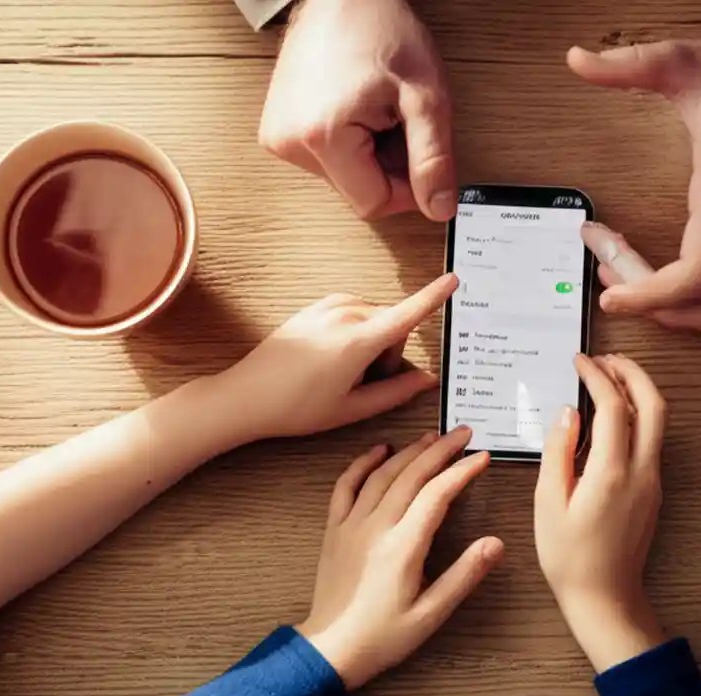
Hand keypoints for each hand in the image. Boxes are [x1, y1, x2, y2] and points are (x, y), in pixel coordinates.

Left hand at [213, 274, 456, 443]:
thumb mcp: (351, 409)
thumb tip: (428, 380)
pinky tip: (332, 361)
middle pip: (393, 325)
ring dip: (373, 344)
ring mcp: (328, 306)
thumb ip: (397, 393)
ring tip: (345, 375)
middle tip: (365, 384)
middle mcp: (344, 315)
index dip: (433, 297)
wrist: (246, 396)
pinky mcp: (317, 306)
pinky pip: (355, 314)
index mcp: (356, 341)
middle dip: (391, 353)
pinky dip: (356, 335)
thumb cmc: (295, 407)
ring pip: (375, 319)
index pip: (406, 314)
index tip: (454, 280)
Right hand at [259, 0, 455, 220]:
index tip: (422, 162)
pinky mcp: (276, 130)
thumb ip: (433, 157)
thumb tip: (439, 208)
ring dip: (368, 155)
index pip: (373, 204)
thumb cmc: (380, 30)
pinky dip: (348, 144)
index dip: (408, 191)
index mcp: (323, 137)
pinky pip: (323, 159)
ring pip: (342, 177)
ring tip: (375, 110)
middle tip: (399, 122)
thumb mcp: (424, 96)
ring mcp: (277, 136)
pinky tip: (355, 110)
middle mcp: (289, 142)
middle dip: (387, 167)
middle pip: (355, 191)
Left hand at [298, 429, 501, 688]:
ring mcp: (351, 525)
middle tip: (462, 432)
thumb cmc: (382, 636)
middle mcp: (375, 527)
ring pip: (382, 474)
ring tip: (431, 437)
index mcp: (402, 546)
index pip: (437, 494)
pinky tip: (379, 450)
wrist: (331, 648)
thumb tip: (496, 543)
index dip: (461, 471)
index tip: (481, 456)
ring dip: (408, 451)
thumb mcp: (431, 614)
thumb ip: (464, 575)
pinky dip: (363, 462)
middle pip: (411, 474)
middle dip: (440, 449)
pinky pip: (346, 485)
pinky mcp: (334, 529)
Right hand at [535, 354, 667, 671]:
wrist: (605, 598)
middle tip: (605, 358)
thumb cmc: (569, 557)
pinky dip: (635, 415)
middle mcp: (641, 472)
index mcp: (612, 473)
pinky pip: (650, 440)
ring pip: (657, 420)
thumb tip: (568, 412)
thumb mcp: (548, 502)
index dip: (598, 376)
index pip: (613, 407)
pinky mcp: (652, 490)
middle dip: (632, 372)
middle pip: (653, 404)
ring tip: (608, 378)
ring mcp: (652, 481)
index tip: (580, 360)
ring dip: (637, 392)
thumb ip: (558, 451)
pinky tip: (609, 416)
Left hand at [569, 0, 700, 331]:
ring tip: (636, 283)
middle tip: (607, 272)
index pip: (695, 270)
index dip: (651, 295)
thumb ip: (627, 63)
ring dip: (678, 315)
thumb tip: (578, 60)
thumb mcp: (681, 60)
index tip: (610, 295)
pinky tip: (678, 293)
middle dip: (649, 302)